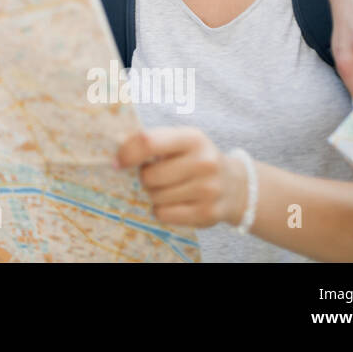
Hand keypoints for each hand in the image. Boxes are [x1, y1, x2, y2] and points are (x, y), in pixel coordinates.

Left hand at [116, 127, 246, 227]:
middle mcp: (204, 162)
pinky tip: (174, 202)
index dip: (127, 153)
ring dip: (154, 195)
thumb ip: (153, 142)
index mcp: (192, 138)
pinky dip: (161, 210)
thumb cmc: (195, 159)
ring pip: (155, 197)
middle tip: (155, 176)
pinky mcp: (207, 213)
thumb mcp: (181, 141)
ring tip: (168, 188)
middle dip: (145, 177)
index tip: (118, 162)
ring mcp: (208, 189)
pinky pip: (164, 214)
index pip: (148, 142)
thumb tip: (116, 154)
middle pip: (149, 176)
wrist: (235, 185)